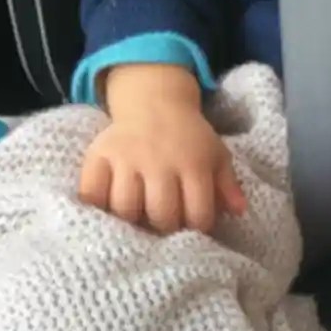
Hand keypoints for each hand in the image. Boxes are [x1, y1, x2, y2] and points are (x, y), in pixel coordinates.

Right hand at [79, 64, 245, 233]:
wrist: (154, 103)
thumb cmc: (189, 138)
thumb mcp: (217, 155)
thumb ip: (227, 185)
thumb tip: (239, 211)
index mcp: (193, 163)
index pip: (197, 214)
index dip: (197, 227)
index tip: (192, 225)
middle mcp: (159, 161)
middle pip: (160, 214)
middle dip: (165, 226)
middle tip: (164, 222)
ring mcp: (126, 158)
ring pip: (125, 207)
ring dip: (132, 220)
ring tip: (139, 215)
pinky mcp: (99, 154)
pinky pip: (90, 191)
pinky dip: (96, 205)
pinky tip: (108, 207)